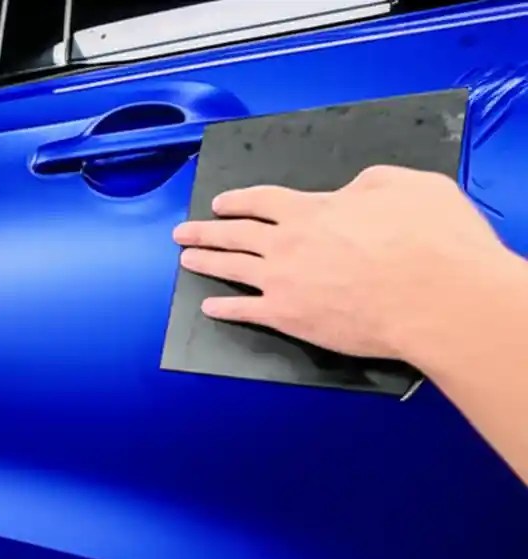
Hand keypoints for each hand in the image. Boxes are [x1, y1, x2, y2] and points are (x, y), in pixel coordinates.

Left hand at [172, 165, 521, 363]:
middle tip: (183, 232)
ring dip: (206, 262)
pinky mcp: (288, 316)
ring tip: (186, 259)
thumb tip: (351, 192)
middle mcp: (288, 243)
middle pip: (235, 233)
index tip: (220, 204)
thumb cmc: (430, 241)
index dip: (238, 200)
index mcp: (313, 210)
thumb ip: (370, 184)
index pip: (263, 200)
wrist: (433, 298)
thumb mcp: (407, 186)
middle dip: (206, 231)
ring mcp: (283, 281)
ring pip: (232, 268)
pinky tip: (210, 308)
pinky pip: (245, 311)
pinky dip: (224, 309)